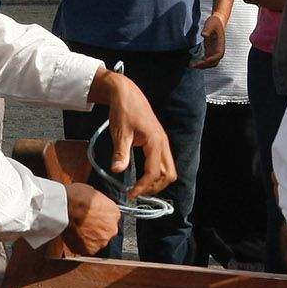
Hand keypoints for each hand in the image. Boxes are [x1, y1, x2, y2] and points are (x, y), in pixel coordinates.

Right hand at [49, 182, 120, 257]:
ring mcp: (101, 241)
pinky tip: (73, 237)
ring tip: (77, 230)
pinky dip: (80, 245)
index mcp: (114, 213)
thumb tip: (96, 207)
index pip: (111, 218)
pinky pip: (86, 249)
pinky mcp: (89, 250)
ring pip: (97, 241)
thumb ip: (100, 204)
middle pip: (106, 231)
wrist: (64, 207)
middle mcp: (111, 229)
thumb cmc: (75, 197)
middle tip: (84, 224)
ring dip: (89, 238)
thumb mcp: (94, 194)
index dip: (100, 218)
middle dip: (96, 229)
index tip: (93, 218)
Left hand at [87, 69, 175, 196]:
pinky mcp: (159, 141)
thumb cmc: (123, 110)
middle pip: (169, 174)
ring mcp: (163, 142)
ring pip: (169, 169)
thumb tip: (117, 170)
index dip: (143, 186)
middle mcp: (163, 143)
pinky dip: (157, 173)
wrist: (126, 93)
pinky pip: (164, 162)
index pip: (154, 172)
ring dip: (157, 181)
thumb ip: (121, 152)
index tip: (131, 194)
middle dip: (155, 187)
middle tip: (138, 192)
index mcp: (155, 141)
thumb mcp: (120, 132)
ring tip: (141, 187)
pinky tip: (143, 176)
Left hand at [191, 11, 226, 69]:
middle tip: (194, 65)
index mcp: (221, 45)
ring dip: (203, 66)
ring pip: (210, 63)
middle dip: (205, 65)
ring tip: (192, 65)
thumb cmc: (215, 22)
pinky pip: (207, 60)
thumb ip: (207, 29)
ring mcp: (214, 51)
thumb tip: (203, 34)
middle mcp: (219, 50)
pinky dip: (201, 63)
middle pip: (214, 62)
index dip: (211, 59)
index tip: (203, 60)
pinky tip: (194, 63)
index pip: (218, 56)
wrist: (217, 21)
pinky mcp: (210, 51)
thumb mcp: (210, 23)